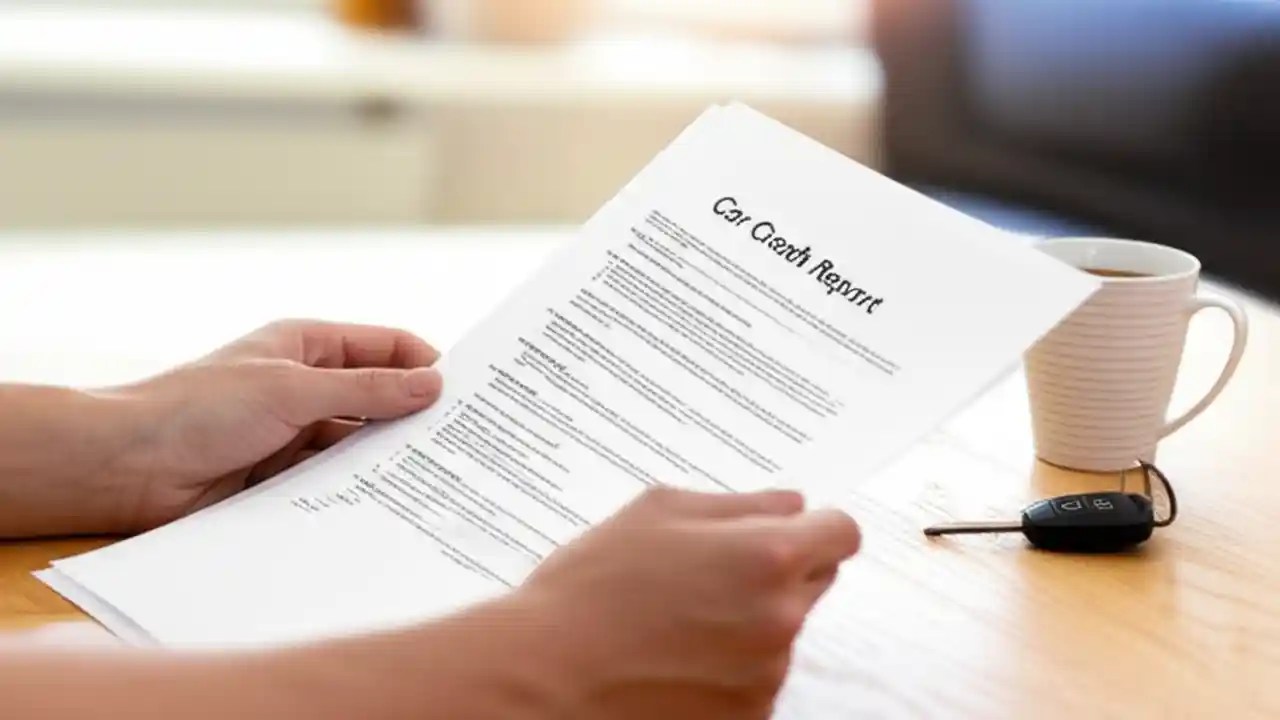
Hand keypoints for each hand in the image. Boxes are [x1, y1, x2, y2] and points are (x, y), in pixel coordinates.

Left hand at [109, 320, 443, 530]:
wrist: (126, 467)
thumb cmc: (198, 408)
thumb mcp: (292, 390)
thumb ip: (365, 390)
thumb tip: (432, 386)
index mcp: (306, 345)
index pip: (385, 346)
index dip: (425, 363)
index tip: (467, 394)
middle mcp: (305, 386)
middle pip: (378, 396)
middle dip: (415, 415)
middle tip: (464, 441)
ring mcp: (295, 432)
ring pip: (360, 442)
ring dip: (389, 456)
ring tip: (438, 476)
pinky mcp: (284, 476)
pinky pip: (336, 478)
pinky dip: (361, 486)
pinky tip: (392, 501)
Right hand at [515, 486, 860, 719]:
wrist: (545, 675)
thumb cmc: (590, 590)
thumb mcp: (656, 513)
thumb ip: (737, 504)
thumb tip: (789, 505)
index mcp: (766, 556)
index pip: (842, 533)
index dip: (817, 527)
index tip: (793, 531)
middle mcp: (780, 618)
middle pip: (816, 580)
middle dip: (779, 569)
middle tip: (712, 571)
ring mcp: (765, 675)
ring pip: (781, 631)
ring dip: (750, 620)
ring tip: (678, 618)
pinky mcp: (745, 715)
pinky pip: (756, 678)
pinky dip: (730, 666)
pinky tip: (676, 656)